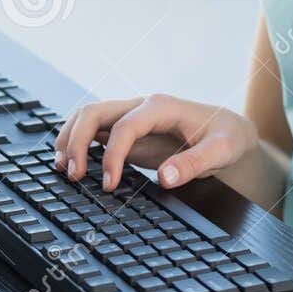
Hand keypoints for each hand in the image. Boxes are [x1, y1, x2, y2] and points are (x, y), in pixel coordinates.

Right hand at [53, 93, 258, 192]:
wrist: (230, 130)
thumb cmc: (226, 137)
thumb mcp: (221, 151)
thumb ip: (194, 164)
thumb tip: (164, 178)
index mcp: (160, 107)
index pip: (124, 126)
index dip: (112, 155)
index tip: (109, 184)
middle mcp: (140, 107)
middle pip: (94, 112)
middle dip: (76, 140)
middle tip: (72, 175)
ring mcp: (131, 117)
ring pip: (88, 117)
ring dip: (70, 138)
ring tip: (62, 168)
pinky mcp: (128, 131)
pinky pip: (95, 131)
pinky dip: (78, 143)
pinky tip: (72, 164)